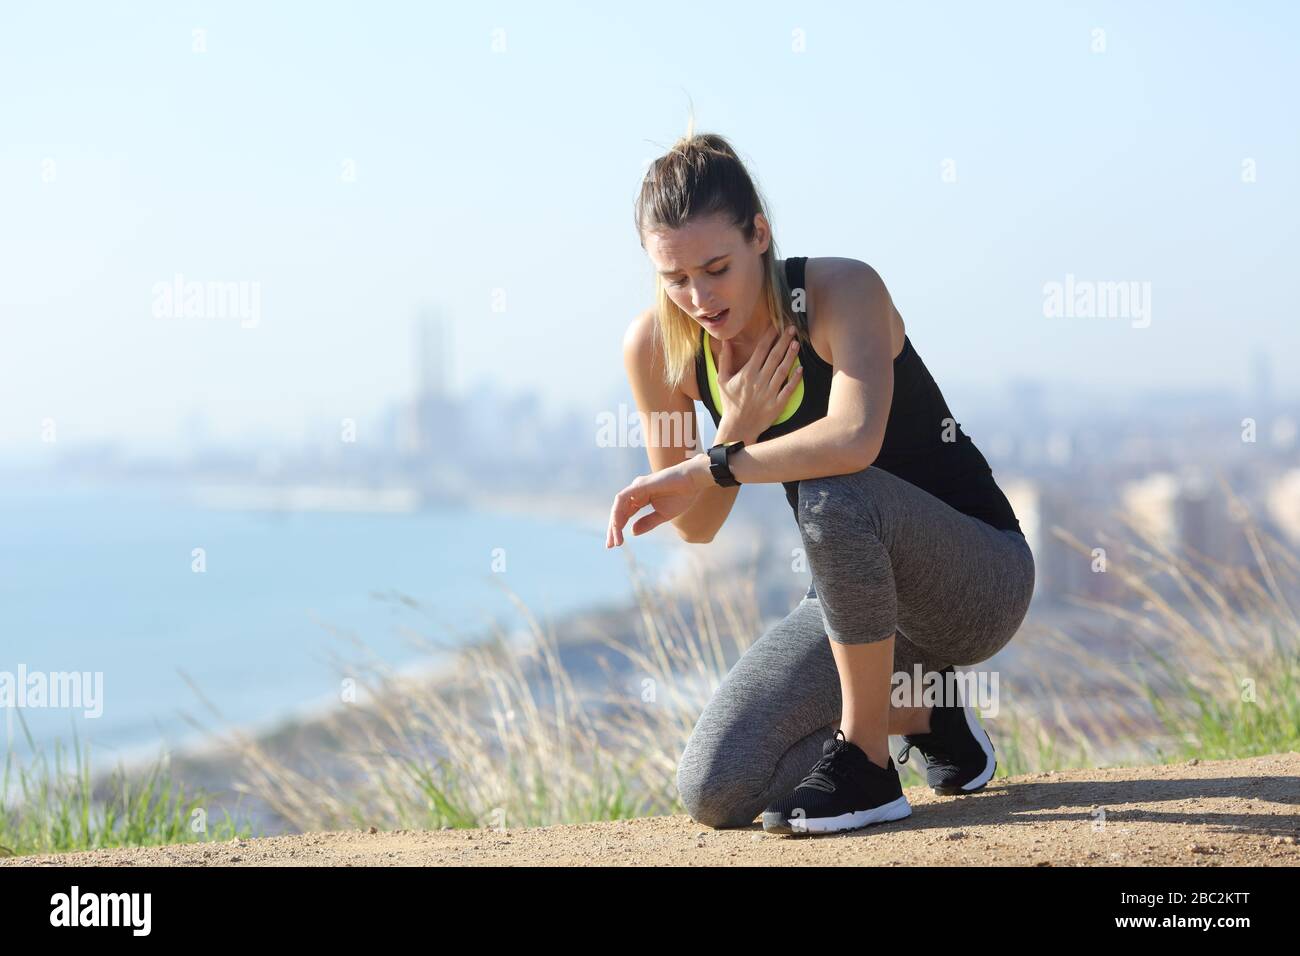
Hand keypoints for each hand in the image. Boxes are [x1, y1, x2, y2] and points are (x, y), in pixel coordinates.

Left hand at [606, 453, 712, 547]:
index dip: (618, 529)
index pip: (624, 515)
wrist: (692, 481)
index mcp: (640, 499)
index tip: (616, 544)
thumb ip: (647, 523)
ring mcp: (636, 488)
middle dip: (613, 529)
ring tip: (615, 540)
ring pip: (618, 506)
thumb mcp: (662, 515)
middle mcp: (635, 493)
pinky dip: (618, 512)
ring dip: (615, 524)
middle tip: (610, 545)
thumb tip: (632, 532)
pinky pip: (622, 498)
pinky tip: (616, 525)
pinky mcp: (639, 485)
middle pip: (619, 512)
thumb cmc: (681, 496)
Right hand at [716, 324, 803, 438]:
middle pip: (774, 356)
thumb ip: (725, 359)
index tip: (776, 326)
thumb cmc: (730, 402)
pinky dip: (795, 379)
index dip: (769, 336)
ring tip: (797, 343)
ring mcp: (769, 392)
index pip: (761, 350)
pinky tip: (801, 369)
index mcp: (747, 373)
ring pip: (782, 370)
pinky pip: (788, 389)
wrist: (737, 427)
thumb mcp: (722, 380)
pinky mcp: (777, 404)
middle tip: (792, 329)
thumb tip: (725, 341)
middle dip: (784, 341)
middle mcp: (759, 381)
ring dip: (791, 356)